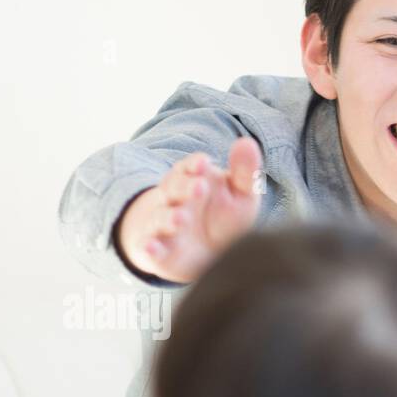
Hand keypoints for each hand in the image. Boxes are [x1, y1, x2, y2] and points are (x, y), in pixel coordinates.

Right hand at [116, 136, 262, 282]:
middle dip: (185, 187)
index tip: (204, 163)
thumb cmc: (223, 220)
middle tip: (201, 187)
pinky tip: (152, 246)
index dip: (194, 165)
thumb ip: (245, 173)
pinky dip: (149, 247)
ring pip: (161, 218)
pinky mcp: (158, 253)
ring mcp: (163, 226)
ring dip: (168, 218)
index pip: (189, 168)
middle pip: (174, 189)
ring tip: (180, 218)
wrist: (202, 255)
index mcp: (192, 181)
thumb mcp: (240, 196)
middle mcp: (174, 201)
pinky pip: (149, 248)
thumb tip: (248, 142)